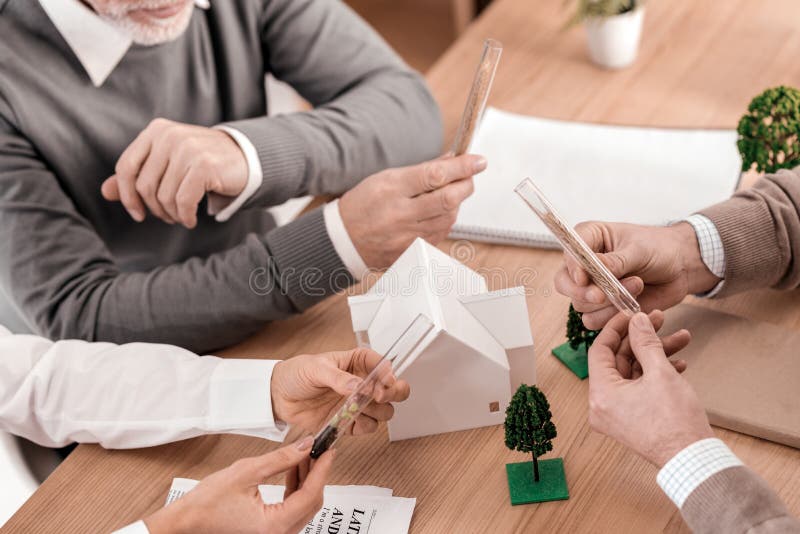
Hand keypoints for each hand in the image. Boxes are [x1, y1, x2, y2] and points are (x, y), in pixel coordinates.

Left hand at [101, 119, 247, 228]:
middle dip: (155, 209)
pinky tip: (191, 218)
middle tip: (168, 217)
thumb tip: (105, 191)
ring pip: (164, 196)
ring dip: (172, 215)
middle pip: (145, 186)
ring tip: (182, 216)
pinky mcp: (204, 165)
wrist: (245, 158)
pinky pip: (183, 201)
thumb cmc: (203, 163)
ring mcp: (187, 149)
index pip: (126, 167)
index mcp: (156, 131)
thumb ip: (137, 175)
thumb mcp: (168, 164)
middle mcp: (170, 136)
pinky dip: (185, 216)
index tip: (137, 213)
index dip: (127, 195)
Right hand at [144, 439, 332, 533]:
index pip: (310, 495)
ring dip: (307, 480)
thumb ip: (281, 459)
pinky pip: (292, 510)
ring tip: (304, 455)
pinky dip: (296, 490)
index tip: (329, 451)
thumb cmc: (207, 502)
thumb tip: (305, 446)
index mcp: (273, 526)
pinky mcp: (270, 531)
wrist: (186, 522)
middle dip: (317, 474)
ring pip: (303, 507)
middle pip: (311, 503)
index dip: (322, 469)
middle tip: (319, 450)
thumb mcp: (246, 471)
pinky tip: (293, 470)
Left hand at [270, 348, 410, 434]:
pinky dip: (364, 426)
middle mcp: (362, 383)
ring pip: (385, 411)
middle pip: (394, 389)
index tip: (385, 381)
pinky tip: (352, 421)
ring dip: (378, 411)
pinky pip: (368, 427)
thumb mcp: (316, 369)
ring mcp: (357, 404)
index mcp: (356, 363)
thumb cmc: (296, 374)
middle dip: (393, 393)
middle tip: (379, 396)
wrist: (277, 397)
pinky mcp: (349, 422)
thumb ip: (338, 378)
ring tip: (360, 408)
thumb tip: (358, 386)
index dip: (388, 373)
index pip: (382, 365)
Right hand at [339, 154, 486, 268]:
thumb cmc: (364, 205)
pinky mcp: (413, 252)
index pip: (435, 175)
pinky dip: (446, 219)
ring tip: (449, 193)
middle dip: (466, 184)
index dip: (462, 167)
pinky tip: (437, 213)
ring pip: (449, 218)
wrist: (345, 240)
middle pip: (448, 199)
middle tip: (470, 176)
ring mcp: (408, 237)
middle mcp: (401, 215)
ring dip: (456, 203)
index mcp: (392, 190)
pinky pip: (441, 234)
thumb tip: (452, 159)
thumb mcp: (387, 178)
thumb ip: (422, 170)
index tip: (478, 161)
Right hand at [554, 221, 720, 329]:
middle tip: (602, 295)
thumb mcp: (640, 249)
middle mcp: (584, 265)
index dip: (573, 267)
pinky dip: (613, 317)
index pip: (569, 253)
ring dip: (607, 303)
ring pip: (580, 305)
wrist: (680, 267)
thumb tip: (594, 266)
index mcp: (588, 239)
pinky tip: (633, 303)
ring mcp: (591, 287)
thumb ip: (616, 261)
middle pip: (564, 283)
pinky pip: (594, 320)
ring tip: (637, 285)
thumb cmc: (659, 248)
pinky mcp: (602, 308)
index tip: (584, 278)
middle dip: (583, 292)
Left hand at [588, 311, 712, 467]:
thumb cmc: (676, 423)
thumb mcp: (660, 373)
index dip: (617, 328)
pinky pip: (639, 388)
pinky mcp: (632, 419)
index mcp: (601, 394)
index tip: (632, 313)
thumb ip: (646, 342)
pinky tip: (679, 362)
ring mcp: (617, 414)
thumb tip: (637, 320)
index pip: (600, 350)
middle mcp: (602, 405)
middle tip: (660, 320)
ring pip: (633, 373)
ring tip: (681, 338)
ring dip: (655, 354)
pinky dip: (655, 374)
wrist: (694, 460)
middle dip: (642, 339)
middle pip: (618, 360)